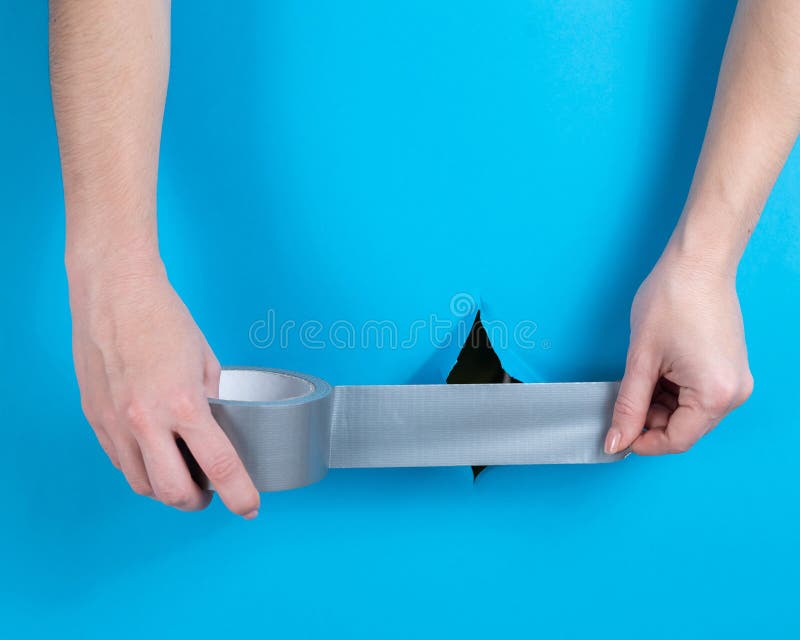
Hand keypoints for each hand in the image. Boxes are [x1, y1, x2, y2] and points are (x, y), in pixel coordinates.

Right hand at [68, 255, 259, 516]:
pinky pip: (119, 461)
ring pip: (141, 484)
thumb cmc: (163, 317)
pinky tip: (155, 451)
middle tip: (210, 491)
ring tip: (182, 472)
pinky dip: (140, 467)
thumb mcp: (206, 359)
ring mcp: (114, 422)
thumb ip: (213, 400)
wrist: (114, 291)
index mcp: (183, 404)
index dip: (239, 494)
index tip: (249, 507)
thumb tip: (218, 427)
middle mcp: (145, 421)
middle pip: (173, 493)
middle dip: (198, 501)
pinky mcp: (94, 417)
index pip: (219, 466)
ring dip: (166, 488)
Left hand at [605, 247, 753, 455]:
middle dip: (650, 419)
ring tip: (640, 374)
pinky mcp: (729, 369)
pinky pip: (697, 394)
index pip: (676, 440)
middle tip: (623, 398)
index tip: (617, 435)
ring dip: (659, 404)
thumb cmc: (672, 300)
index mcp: (715, 395)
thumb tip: (616, 441)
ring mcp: (734, 380)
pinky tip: (655, 371)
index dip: (643, 443)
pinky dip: (672, 391)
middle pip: (684, 428)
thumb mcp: (642, 360)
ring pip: (688, 412)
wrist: (697, 262)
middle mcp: (733, 393)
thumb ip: (628, 406)